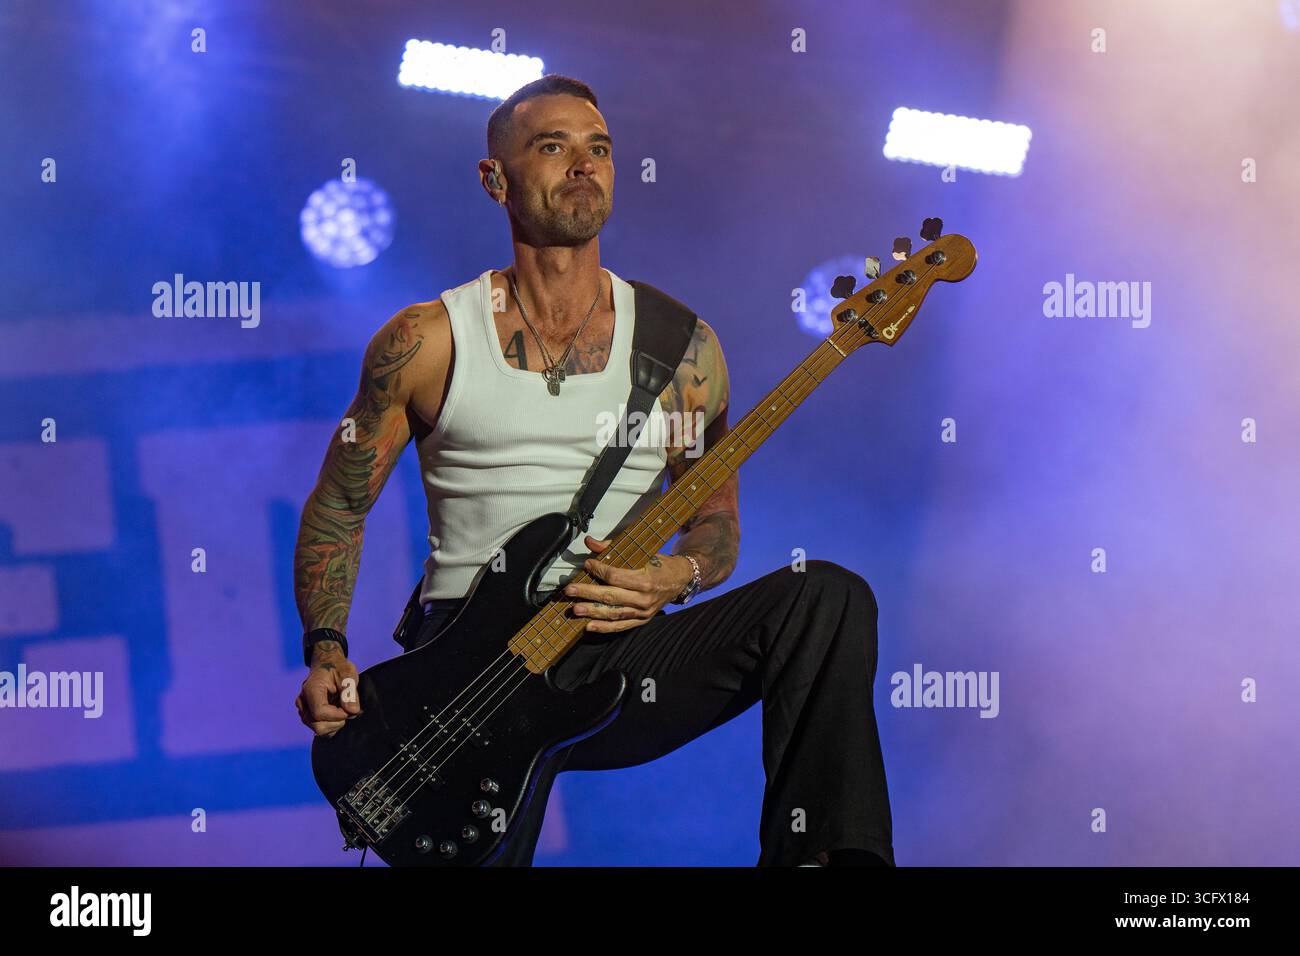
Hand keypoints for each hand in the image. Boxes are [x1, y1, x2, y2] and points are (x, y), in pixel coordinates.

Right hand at [295, 648, 361, 736]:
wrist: (327, 663)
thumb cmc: (337, 667)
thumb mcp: (347, 674)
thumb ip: (349, 692)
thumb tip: (353, 711)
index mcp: (311, 689)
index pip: (320, 713)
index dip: (338, 715)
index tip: (350, 709)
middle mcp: (303, 701)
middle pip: (318, 725)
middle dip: (337, 722)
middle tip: (349, 709)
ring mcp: (303, 709)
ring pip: (318, 730)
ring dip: (335, 724)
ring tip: (343, 709)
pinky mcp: (307, 714)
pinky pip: (319, 729)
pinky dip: (331, 725)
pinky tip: (338, 713)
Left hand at [563, 535, 694, 632]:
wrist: (680, 580)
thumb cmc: (660, 563)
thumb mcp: (643, 551)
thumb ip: (614, 547)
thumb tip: (591, 542)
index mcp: (646, 579)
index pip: (616, 577)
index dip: (599, 570)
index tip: (587, 565)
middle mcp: (644, 598)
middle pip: (611, 596)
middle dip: (588, 593)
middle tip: (570, 590)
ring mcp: (643, 612)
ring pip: (613, 613)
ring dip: (592, 612)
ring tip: (575, 609)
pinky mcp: (641, 620)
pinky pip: (620, 626)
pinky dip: (604, 627)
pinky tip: (588, 626)